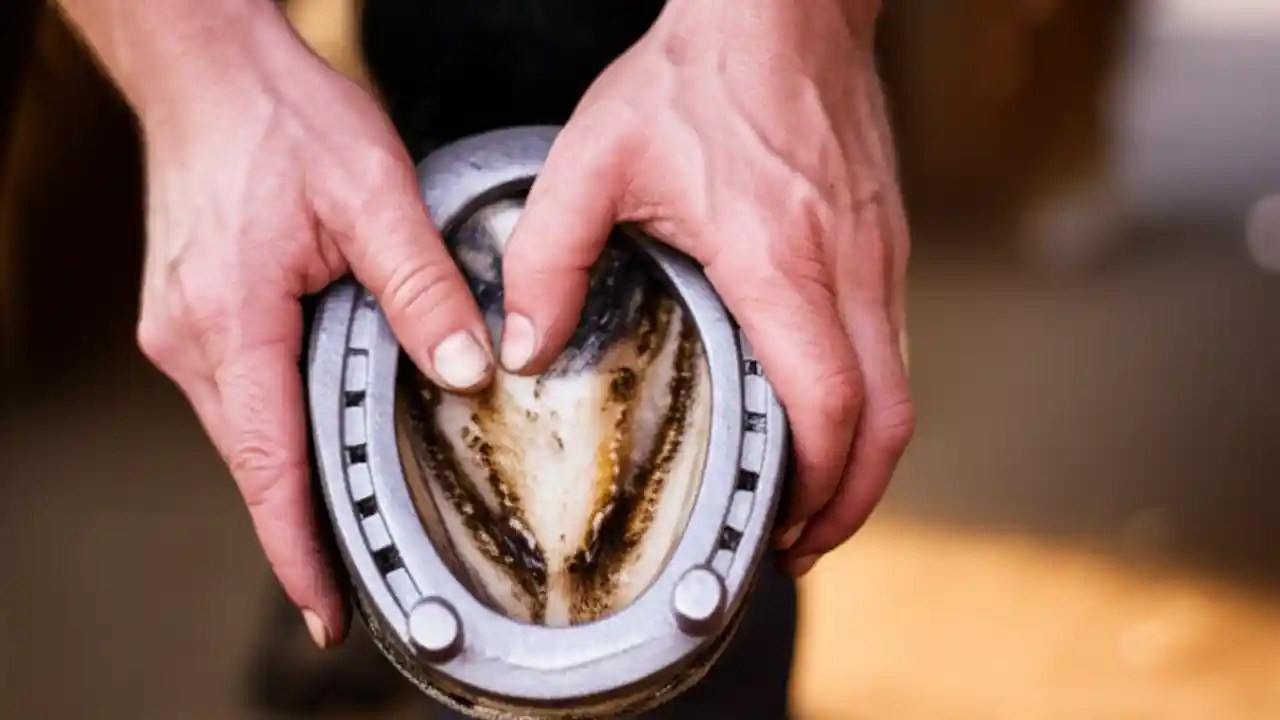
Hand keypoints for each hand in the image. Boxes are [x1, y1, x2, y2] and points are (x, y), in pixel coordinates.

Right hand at [131, 6, 491, 644]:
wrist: (207, 67)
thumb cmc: (279, 115)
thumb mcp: (372, 192)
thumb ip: (422, 286)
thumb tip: (466, 369)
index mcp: (234, 320)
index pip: (267, 462)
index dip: (298, 546)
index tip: (325, 610)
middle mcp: (193, 337)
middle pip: (252, 459)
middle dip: (300, 525)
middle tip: (354, 585)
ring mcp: (182, 327)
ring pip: (243, 430)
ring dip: (288, 476)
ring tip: (344, 522)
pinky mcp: (191, 312)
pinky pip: (237, 395)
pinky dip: (276, 426)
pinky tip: (316, 432)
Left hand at [499, 0, 913, 576]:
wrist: (785, 7)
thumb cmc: (700, 73)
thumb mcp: (595, 159)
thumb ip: (548, 256)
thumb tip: (523, 346)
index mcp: (778, 262)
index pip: (829, 406)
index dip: (812, 487)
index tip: (772, 528)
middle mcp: (848, 269)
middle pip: (889, 423)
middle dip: (851, 500)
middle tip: (796, 541)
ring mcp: (879, 256)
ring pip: (900, 389)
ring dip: (862, 456)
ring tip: (805, 494)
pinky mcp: (884, 241)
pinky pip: (889, 345)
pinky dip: (864, 400)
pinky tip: (814, 408)